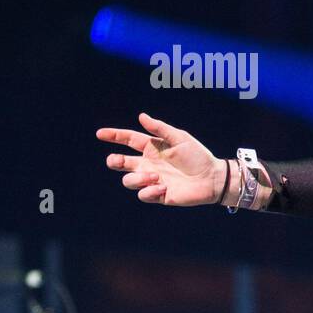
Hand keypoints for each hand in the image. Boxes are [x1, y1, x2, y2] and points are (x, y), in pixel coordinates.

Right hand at [96, 112, 223, 206]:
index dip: (114, 136)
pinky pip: (143, 195)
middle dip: (114, 161)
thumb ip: (160, 129)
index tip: (100, 134)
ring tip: (156, 176)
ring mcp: (152, 180)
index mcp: (152, 148)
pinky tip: (163, 188)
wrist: (213, 178)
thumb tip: (141, 116)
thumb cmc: (198, 156)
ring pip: (128, 181)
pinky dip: (149, 191)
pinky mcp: (159, 195)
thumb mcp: (180, 138)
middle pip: (120, 163)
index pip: (128, 140)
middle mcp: (148, 164)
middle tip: (117, 160)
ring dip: (138, 178)